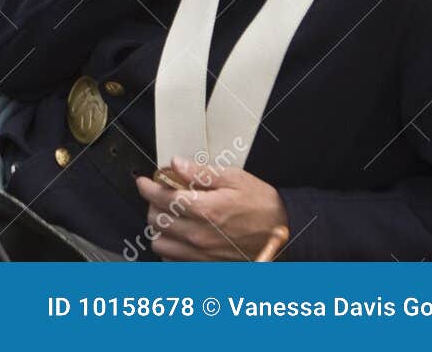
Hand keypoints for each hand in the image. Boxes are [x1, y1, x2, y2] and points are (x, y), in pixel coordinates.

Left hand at [135, 156, 288, 260]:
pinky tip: (179, 236)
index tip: (144, 181)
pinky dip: (170, 248)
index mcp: (205, 209)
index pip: (160, 197)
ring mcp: (202, 254)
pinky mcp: (206, 266)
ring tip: (169, 216)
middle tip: (161, 195)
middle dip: (153, 204)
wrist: (287, 234)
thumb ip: (201, 172)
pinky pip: (172, 261)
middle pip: (155, 219)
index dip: (147, 186)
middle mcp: (199, 235)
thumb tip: (176, 164)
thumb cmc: (263, 206)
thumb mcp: (234, 178)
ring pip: (159, 243)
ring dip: (159, 228)